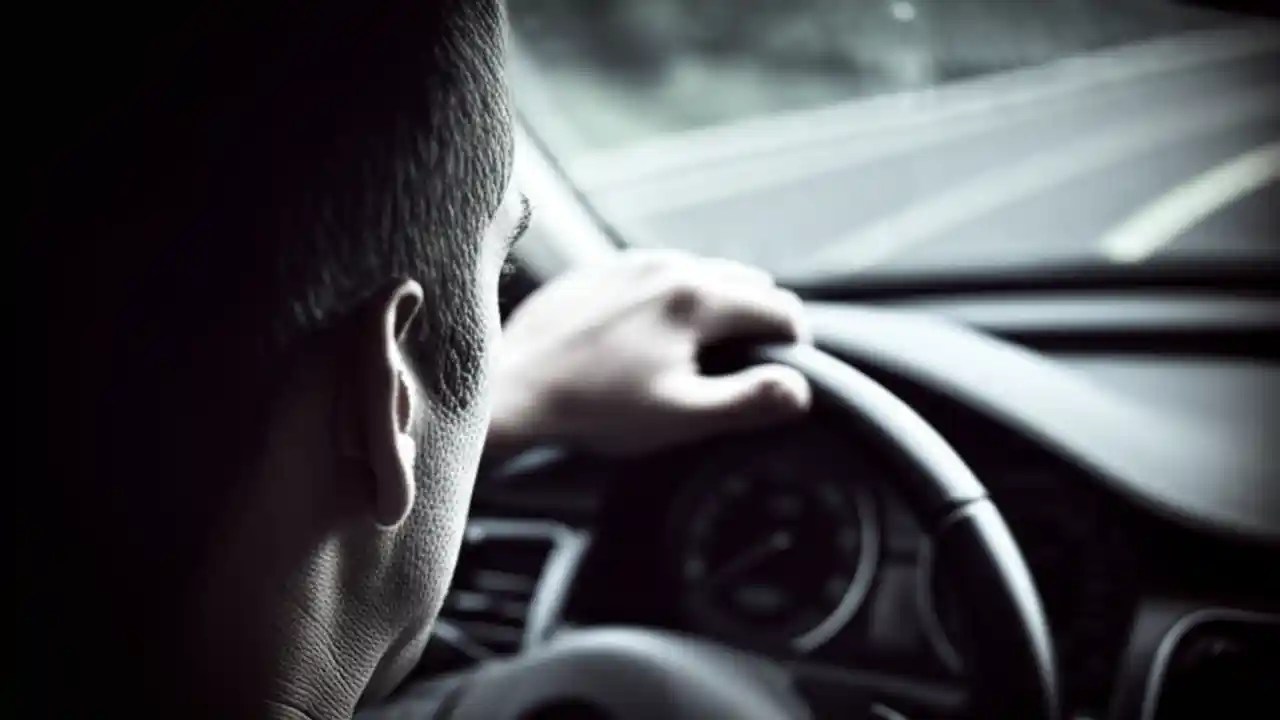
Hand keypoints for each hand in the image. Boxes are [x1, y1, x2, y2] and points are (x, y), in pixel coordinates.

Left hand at [488, 250, 810, 456]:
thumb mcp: (681, 416)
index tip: (776, 377)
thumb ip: (748, 401)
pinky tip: (650, 339)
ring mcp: (633, 263)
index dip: (792, 345)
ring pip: (704, 274)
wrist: (512, 387)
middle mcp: (671, 266)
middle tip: (740, 370)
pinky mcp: (603, 270)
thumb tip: (800, 388)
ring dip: (717, 306)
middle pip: (748, 284)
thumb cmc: (596, 409)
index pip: (780, 308)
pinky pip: (660, 275)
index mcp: (698, 299)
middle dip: (757, 321)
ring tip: (698, 355)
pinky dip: (673, 299)